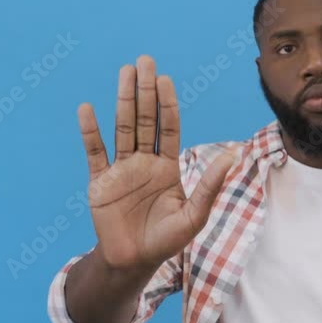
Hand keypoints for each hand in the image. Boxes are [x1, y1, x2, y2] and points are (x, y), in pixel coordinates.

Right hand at [76, 55, 235, 269]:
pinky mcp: (100, 182)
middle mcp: (144, 162)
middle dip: (145, 91)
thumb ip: (210, 185)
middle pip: (145, 119)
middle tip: (144, 61)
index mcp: (167, 166)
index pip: (168, 128)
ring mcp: (121, 169)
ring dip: (122, 100)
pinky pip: (95, 152)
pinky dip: (90, 132)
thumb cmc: (166, 240)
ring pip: (122, 128)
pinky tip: (87, 109)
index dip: (167, 103)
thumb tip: (234, 155)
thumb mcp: (194, 215)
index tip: (165, 79)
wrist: (133, 262)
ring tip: (124, 73)